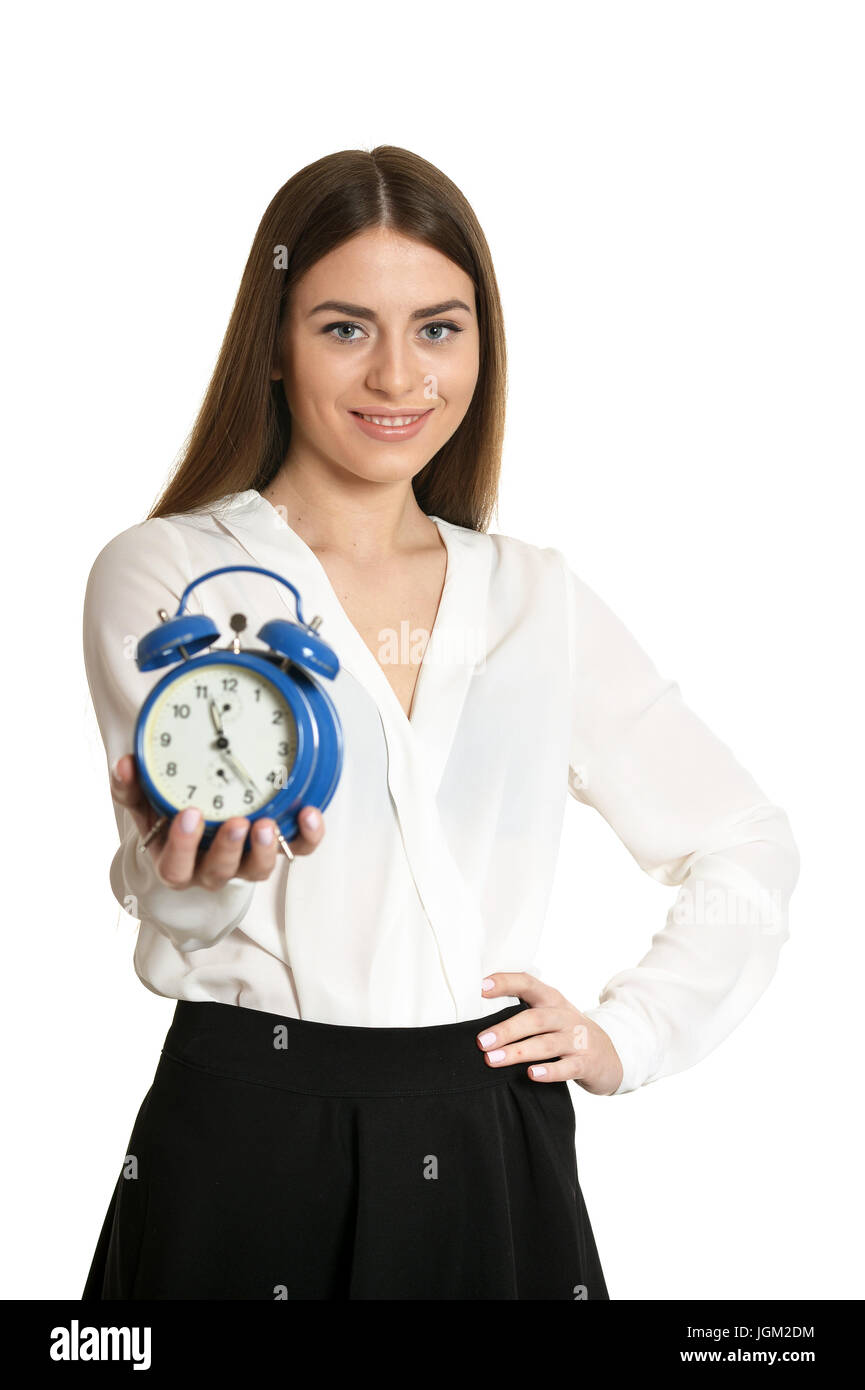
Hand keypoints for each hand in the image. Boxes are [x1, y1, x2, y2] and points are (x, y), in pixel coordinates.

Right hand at [109, 753, 324, 891]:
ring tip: (268, 824)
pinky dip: (307, 836)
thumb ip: (133, 786)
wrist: (200, 827)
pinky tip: (309, 813)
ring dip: (264, 848)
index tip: (189, 813)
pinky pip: (296, 850)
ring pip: (257, 869)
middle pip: (218, 872)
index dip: (182, 846)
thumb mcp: (146, 803)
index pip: (175, 866)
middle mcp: (211, 868)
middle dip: (228, 849)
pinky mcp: (276, 850)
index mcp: (176, 860)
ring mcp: (245, 862)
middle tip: (237, 823)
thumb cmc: (170, 814)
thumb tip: (124, 764)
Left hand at [476, 972, 623, 1096]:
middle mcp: (565, 1016)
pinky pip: (567, 1068)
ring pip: (547, 1044)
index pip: (528, 983)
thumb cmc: (567, 1033)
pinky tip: (532, 1075)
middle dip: (507, 1029)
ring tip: (493, 1060)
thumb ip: (523, 1011)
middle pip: (535, 1018)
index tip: (480, 987)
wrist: (610, 1055)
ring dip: (519, 1052)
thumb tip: (477, 1014)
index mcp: (552, 999)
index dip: (505, 983)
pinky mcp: (585, 1063)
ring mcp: (577, 1040)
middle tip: (482, 1041)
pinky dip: (549, 1072)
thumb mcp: (550, 1014)